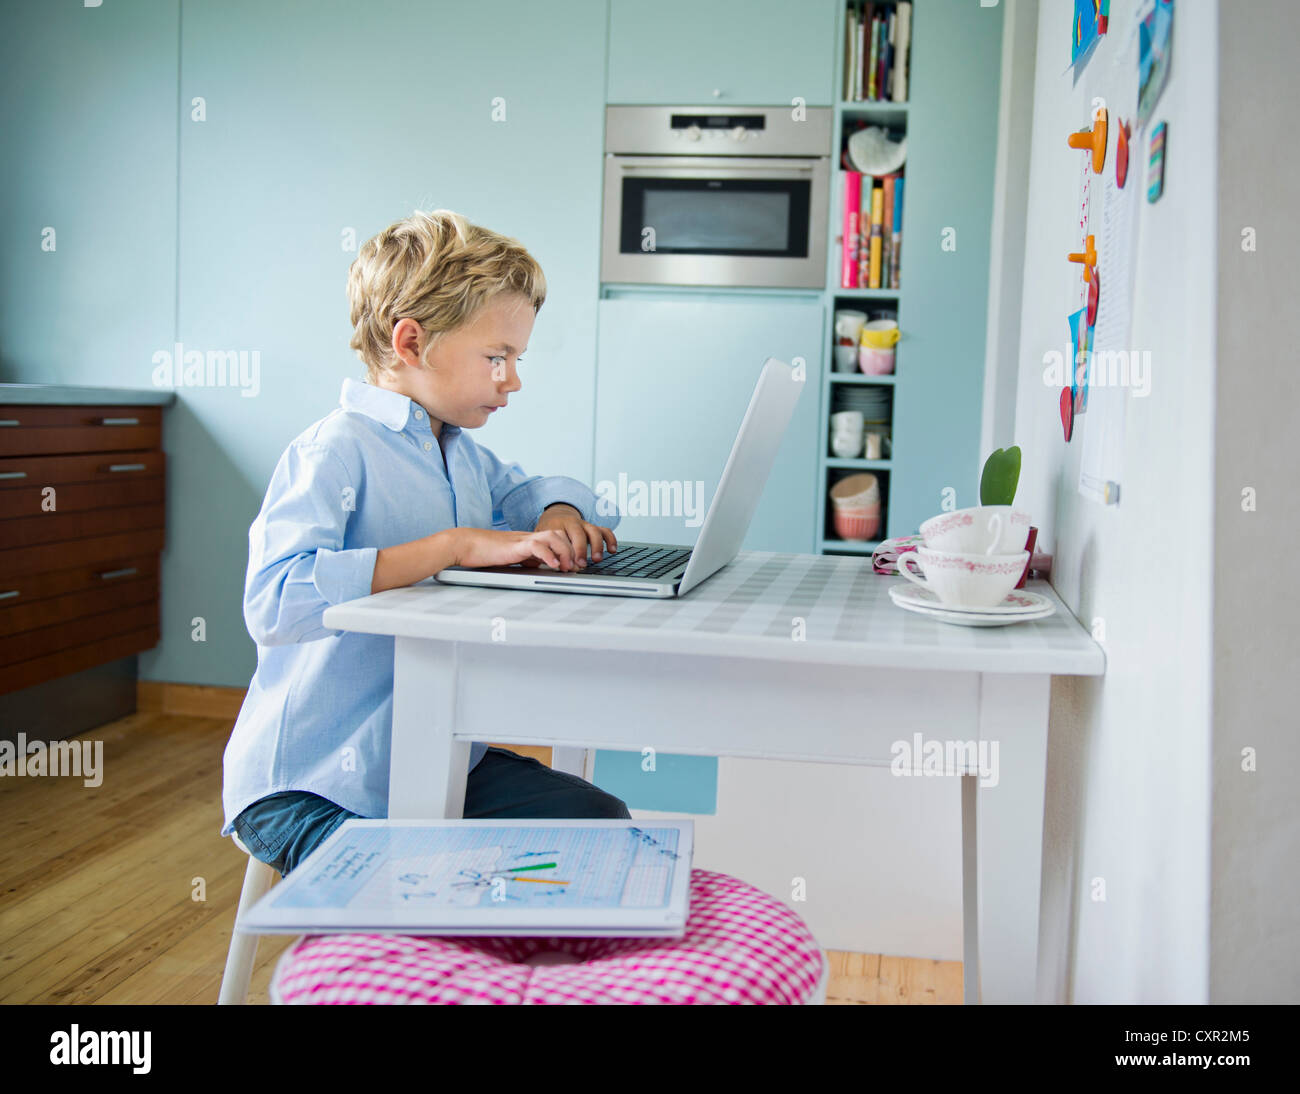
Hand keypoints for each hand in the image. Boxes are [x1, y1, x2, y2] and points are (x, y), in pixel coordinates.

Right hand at [450, 526, 600, 571]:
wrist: (465, 545)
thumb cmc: (484, 553)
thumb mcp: (512, 558)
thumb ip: (527, 560)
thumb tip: (542, 567)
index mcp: (529, 540)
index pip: (557, 538)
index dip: (569, 550)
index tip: (575, 565)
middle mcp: (529, 537)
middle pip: (560, 535)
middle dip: (572, 551)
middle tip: (577, 567)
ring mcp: (522, 539)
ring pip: (553, 536)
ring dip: (564, 552)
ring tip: (567, 567)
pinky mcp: (515, 545)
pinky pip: (537, 546)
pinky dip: (548, 555)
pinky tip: (553, 565)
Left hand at [531, 504, 617, 568]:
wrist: (556, 516)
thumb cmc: (549, 531)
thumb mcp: (543, 538)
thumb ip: (547, 548)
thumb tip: (552, 563)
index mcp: (559, 525)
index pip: (564, 536)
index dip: (567, 551)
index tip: (568, 564)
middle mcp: (574, 523)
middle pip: (580, 533)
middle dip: (582, 549)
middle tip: (582, 564)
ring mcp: (585, 525)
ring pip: (594, 531)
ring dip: (597, 546)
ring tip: (597, 559)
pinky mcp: (594, 528)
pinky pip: (605, 531)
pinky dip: (610, 539)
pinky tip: (612, 550)